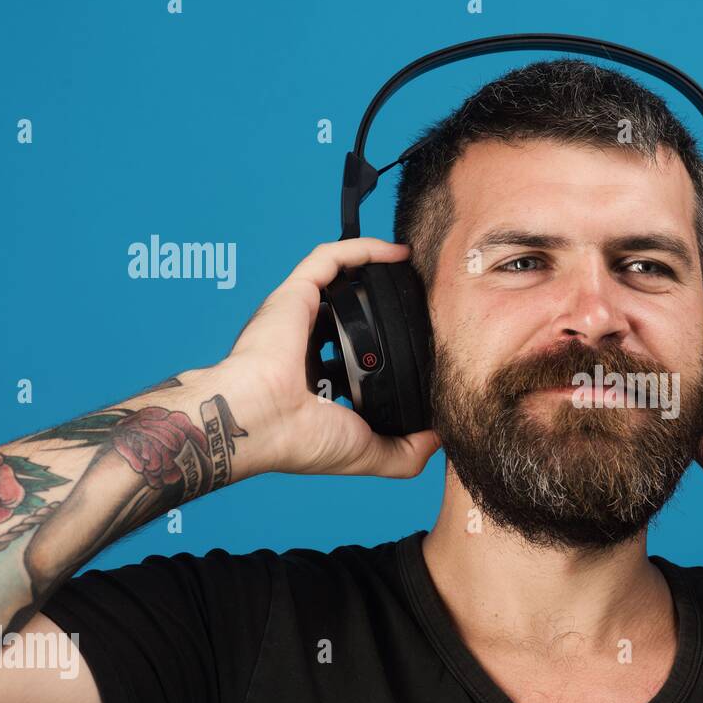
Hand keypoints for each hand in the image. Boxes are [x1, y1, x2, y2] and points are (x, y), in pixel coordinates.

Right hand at [216, 239, 440, 477]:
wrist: (263, 419)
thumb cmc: (303, 440)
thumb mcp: (367, 452)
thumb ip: (405, 452)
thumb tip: (438, 440)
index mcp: (319, 383)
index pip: (355, 359)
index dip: (386, 351)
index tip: (421, 348)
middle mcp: (306, 347)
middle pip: (350, 316)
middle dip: (384, 308)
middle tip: (423, 304)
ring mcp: (300, 318)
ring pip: (342, 281)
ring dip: (376, 270)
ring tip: (414, 271)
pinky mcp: (295, 293)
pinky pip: (330, 258)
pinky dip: (363, 249)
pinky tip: (397, 253)